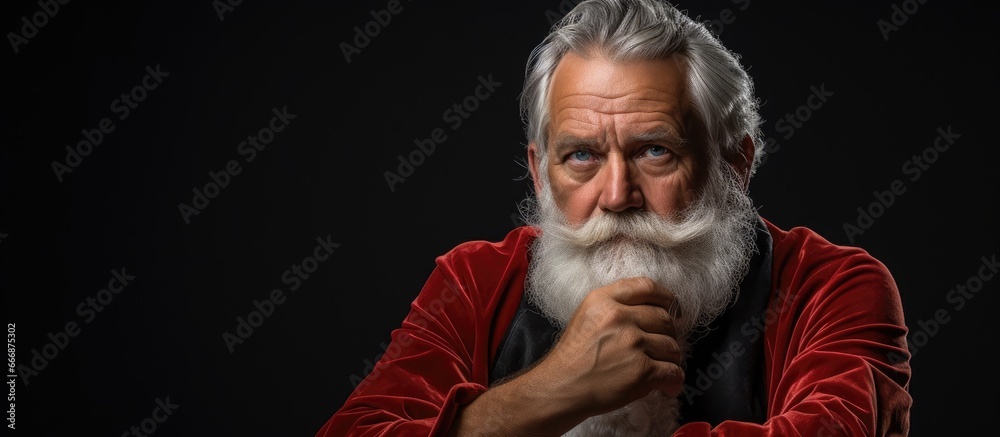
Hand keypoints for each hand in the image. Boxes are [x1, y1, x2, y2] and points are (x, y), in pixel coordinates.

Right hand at [533, 276, 684, 418]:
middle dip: (667, 334)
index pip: (647, 287)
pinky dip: (674, 381)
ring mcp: (632, 343)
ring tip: (660, 368)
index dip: (666, 297)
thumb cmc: (573, 356)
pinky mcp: (642, 370)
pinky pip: (673, 372)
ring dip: (670, 359)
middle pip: (664, 318)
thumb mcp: (586, 316)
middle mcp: (619, 317)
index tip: (672, 307)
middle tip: (661, 347)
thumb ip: (614, 306)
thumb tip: (652, 310)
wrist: (562, 388)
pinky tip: (668, 386)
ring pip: (672, 346)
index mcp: (603, 300)